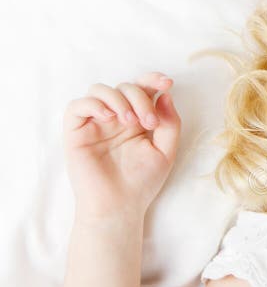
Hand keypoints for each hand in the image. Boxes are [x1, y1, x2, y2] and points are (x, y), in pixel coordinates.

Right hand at [62, 72, 180, 219]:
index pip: (143, 89)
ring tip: (131, 121)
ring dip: (119, 99)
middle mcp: (117, 117)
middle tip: (149, 123)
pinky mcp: (76, 132)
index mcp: (138, 119)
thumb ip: (170, 123)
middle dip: (141, 98)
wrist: (120, 206)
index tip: (166, 83)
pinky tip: (109, 118)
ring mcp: (96, 123)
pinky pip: (77, 106)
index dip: (153, 80)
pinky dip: (94, 104)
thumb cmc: (142, 182)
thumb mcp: (166, 151)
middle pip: (125, 86)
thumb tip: (165, 94)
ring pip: (100, 89)